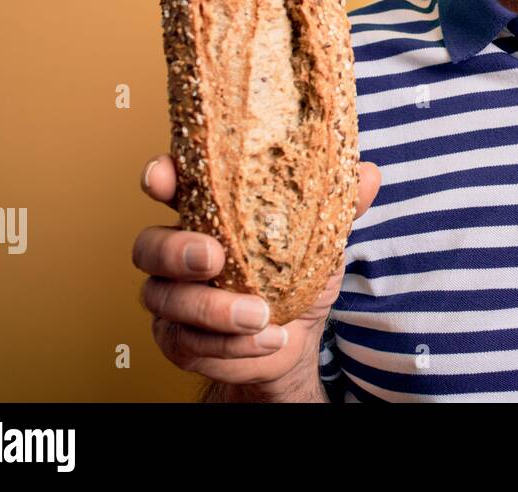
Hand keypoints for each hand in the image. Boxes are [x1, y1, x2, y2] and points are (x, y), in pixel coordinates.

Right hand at [132, 153, 380, 400]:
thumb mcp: (322, 237)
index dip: (160, 177)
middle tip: (215, 257)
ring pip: (166, 300)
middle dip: (176, 249)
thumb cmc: (297, 274)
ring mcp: (171, 297)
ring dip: (214, 309)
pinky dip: (230, 344)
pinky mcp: (177, 339)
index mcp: (207, 214)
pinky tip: (267, 339)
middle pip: (148, 245)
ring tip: (261, 315)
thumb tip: (370, 173)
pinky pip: (189, 342)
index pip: (170, 186)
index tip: (162, 176)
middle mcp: (178, 252)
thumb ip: (340, 205)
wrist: (294, 338)